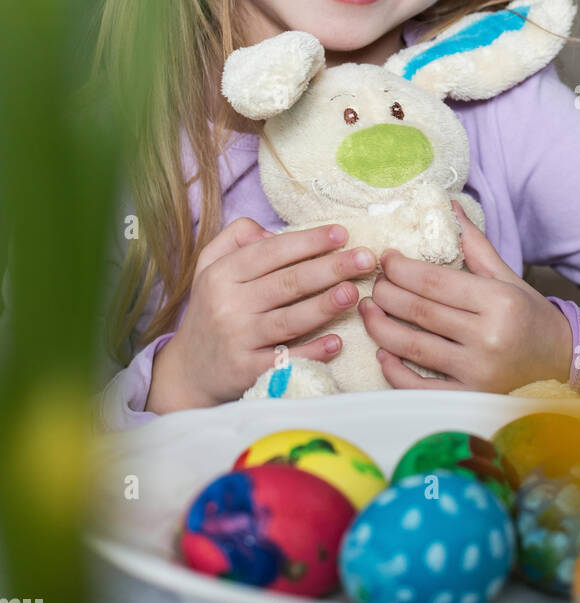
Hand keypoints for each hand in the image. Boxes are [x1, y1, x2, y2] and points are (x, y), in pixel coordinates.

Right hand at [147, 217, 376, 409]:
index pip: (271, 252)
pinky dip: (311, 352)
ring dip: (324, 305)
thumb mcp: (209, 266)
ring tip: (354, 292)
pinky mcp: (246, 372)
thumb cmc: (211, 310)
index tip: (342, 233)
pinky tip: (337, 342)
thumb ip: (236, 237)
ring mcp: (238, 340)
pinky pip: (284, 360)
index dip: (308, 241)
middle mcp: (229, 305)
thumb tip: (271, 230)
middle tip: (366, 258)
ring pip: (289, 320)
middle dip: (331, 267)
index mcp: (222, 275)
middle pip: (288, 283)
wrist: (188, 371)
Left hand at [357, 200, 574, 391]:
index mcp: (498, 301)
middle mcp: (488, 337)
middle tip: (373, 283)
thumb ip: (474, 244)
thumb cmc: (530, 315)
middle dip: (386, 294)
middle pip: (419, 311)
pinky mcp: (469, 397)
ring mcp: (477, 371)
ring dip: (381, 327)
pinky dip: (395, 371)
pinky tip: (383, 354)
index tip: (386, 259)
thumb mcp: (506, 276)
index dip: (402, 269)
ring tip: (368, 310)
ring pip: (412, 347)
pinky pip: (420, 387)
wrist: (560, 361)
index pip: (435, 282)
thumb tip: (448, 206)